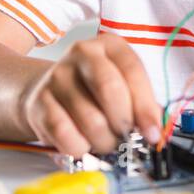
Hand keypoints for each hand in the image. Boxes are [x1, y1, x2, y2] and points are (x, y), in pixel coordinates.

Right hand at [19, 34, 161, 156]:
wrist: (50, 91)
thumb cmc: (95, 91)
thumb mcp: (123, 86)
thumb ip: (141, 104)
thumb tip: (154, 132)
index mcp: (110, 45)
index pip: (132, 71)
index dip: (146, 107)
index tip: (153, 133)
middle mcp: (82, 53)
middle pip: (109, 89)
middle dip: (124, 123)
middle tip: (127, 139)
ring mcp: (58, 76)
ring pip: (90, 119)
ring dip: (104, 141)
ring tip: (105, 142)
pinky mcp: (39, 102)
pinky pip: (64, 133)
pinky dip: (79, 147)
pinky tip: (83, 145)